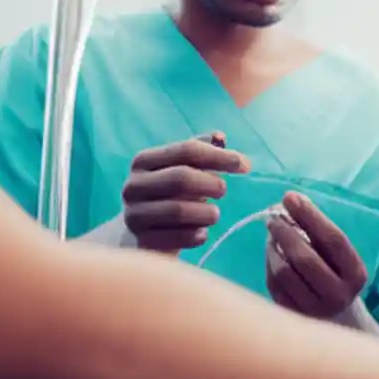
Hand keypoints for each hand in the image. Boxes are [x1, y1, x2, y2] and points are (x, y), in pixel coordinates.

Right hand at [122, 132, 249, 254]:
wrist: (138, 235)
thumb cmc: (168, 195)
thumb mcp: (182, 169)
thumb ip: (202, 152)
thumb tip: (220, 137)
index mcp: (143, 161)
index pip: (186, 150)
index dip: (220, 156)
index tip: (245, 165)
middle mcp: (133, 186)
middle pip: (181, 178)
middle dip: (211, 184)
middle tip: (223, 190)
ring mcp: (134, 215)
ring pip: (179, 210)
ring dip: (206, 212)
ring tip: (214, 214)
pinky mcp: (142, 242)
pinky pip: (178, 238)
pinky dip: (197, 235)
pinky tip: (202, 233)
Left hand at [265, 191, 368, 318]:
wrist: (337, 315)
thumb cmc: (335, 271)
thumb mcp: (335, 251)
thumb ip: (316, 227)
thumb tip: (289, 202)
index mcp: (355, 273)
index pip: (333, 239)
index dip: (310, 216)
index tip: (290, 197)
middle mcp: (338, 295)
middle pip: (306, 259)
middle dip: (285, 232)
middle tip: (272, 217)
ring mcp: (315, 310)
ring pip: (285, 273)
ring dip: (273, 248)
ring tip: (272, 234)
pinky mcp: (293, 316)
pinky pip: (274, 285)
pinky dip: (269, 263)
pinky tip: (272, 252)